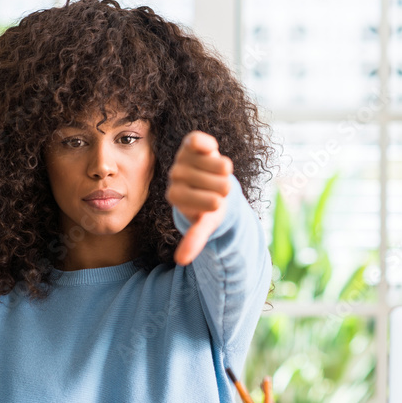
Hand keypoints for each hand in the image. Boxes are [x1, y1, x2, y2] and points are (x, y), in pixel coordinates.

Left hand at [166, 130, 232, 264]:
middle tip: (218, 188)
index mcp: (175, 196)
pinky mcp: (190, 143)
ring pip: (222, 166)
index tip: (213, 204)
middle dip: (226, 189)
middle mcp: (175, 176)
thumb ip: (194, 239)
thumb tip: (181, 261)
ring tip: (218, 174)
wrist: (207, 182)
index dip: (220, 203)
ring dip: (226, 173)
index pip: (213, 202)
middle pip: (222, 184)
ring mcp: (182, 158)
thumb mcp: (204, 223)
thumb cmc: (207, 206)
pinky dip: (210, 146)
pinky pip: (201, 142)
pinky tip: (211, 151)